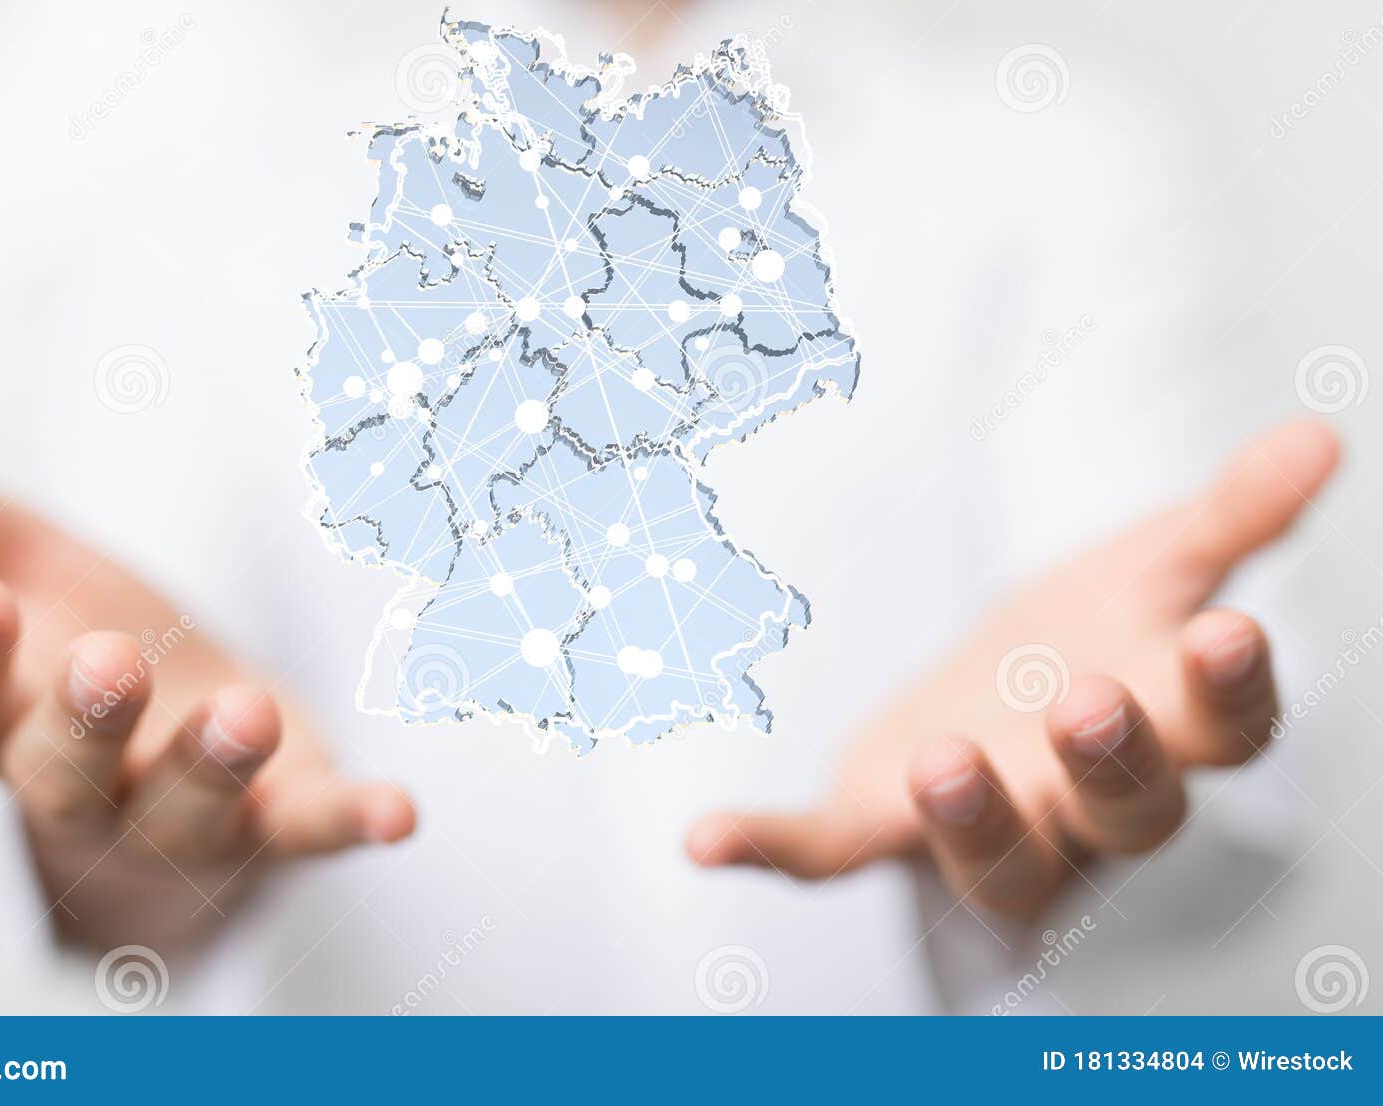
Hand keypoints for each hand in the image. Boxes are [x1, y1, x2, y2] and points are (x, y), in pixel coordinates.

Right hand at [0, 411, 414, 953]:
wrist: (174, 743)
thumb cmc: (84, 644)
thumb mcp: (15, 564)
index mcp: (1, 720)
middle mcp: (82, 785)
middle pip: (66, 771)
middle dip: (87, 721)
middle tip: (108, 662)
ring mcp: (179, 816)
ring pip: (185, 809)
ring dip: (213, 766)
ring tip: (244, 712)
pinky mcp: (271, 824)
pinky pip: (305, 832)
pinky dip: (345, 822)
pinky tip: (396, 811)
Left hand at [686, 420, 1340, 914]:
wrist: (985, 704)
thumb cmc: (1081, 642)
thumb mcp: (1144, 570)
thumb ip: (1224, 518)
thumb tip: (1314, 438)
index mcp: (1163, 725)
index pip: (1224, 727)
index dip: (1227, 689)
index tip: (1221, 631)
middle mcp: (1087, 802)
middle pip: (1127, 812)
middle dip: (1109, 761)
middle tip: (1085, 700)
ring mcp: (987, 826)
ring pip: (1001, 864)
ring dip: (972, 817)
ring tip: (938, 756)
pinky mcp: (886, 831)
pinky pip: (834, 857)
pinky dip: (775, 850)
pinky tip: (707, 839)